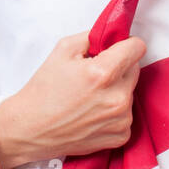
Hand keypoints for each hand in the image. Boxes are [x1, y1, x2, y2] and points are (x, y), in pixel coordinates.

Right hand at [0, 31, 145, 168]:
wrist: (30, 129)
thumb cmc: (44, 90)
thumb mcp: (63, 49)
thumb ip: (94, 35)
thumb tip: (114, 32)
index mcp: (103, 73)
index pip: (138, 47)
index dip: (125, 44)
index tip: (115, 49)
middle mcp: (117, 98)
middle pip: (134, 69)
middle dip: (118, 67)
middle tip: (94, 75)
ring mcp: (121, 119)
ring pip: (130, 92)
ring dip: (116, 90)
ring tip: (90, 97)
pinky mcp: (120, 136)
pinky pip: (127, 114)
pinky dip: (114, 112)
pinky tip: (93, 113)